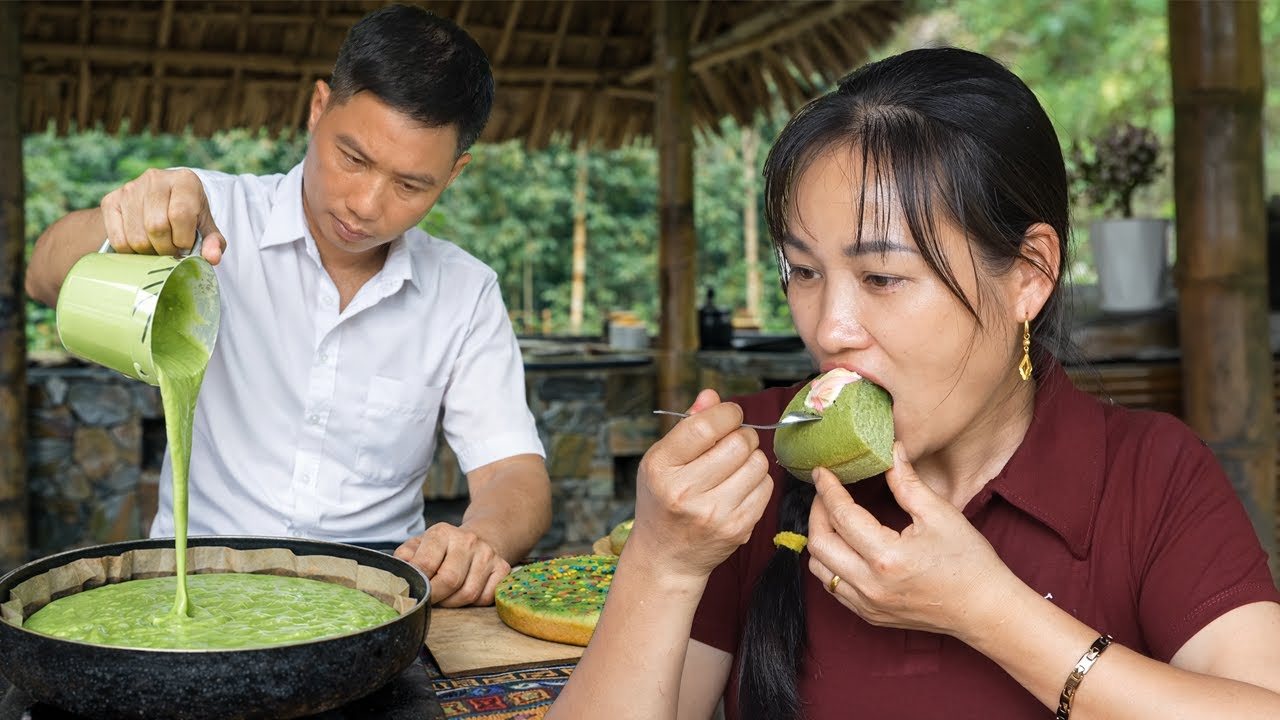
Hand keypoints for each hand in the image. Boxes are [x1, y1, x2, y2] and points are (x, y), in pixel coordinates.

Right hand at [100, 168, 226, 263]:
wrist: (160, 201)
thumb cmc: (188, 216)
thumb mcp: (206, 227)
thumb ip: (214, 242)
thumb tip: (212, 258)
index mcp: (185, 180)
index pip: (180, 215)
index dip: (183, 239)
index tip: (185, 246)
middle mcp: (155, 178)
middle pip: (156, 227)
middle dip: (166, 249)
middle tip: (171, 251)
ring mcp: (130, 188)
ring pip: (136, 237)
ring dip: (149, 252)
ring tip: (158, 247)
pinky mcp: (110, 200)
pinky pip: (118, 240)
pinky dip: (131, 252)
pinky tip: (142, 245)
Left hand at [394, 523, 510, 606]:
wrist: (479, 539)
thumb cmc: (443, 549)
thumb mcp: (419, 546)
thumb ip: (404, 558)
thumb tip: (396, 576)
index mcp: (442, 533)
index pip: (425, 565)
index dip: (417, 586)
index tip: (413, 595)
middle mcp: (468, 540)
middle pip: (449, 581)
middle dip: (436, 598)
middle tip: (430, 601)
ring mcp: (488, 554)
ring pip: (468, 594)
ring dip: (453, 603)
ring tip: (446, 597)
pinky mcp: (503, 568)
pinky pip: (485, 598)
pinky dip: (473, 603)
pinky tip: (465, 593)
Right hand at [626, 389, 773, 581]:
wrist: (666, 557)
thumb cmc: (663, 501)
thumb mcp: (662, 461)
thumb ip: (688, 425)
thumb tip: (712, 396)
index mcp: (661, 467)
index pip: (705, 425)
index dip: (727, 413)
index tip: (729, 415)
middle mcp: (684, 491)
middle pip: (739, 442)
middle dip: (743, 435)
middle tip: (733, 443)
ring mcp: (713, 513)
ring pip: (758, 463)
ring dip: (753, 458)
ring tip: (736, 466)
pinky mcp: (737, 528)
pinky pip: (766, 487)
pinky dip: (758, 481)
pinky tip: (740, 487)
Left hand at [806, 442, 1012, 637]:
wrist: (985, 610)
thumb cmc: (969, 562)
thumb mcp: (941, 514)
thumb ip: (907, 482)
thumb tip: (890, 450)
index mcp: (886, 558)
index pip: (841, 516)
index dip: (828, 489)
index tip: (822, 471)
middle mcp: (870, 586)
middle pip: (819, 544)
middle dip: (816, 512)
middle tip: (826, 493)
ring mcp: (868, 605)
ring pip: (820, 569)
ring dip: (821, 540)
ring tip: (833, 518)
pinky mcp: (870, 615)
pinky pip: (834, 587)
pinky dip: (831, 563)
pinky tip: (845, 546)